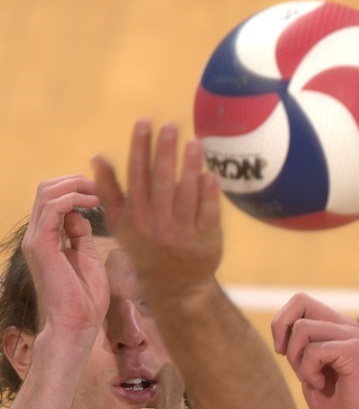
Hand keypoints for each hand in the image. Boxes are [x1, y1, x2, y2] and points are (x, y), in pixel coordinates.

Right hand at [20, 175, 108, 342]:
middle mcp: (38, 235)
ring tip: (99, 193)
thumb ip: (81, 233)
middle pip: (46, 189)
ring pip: (46, 193)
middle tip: (100, 187)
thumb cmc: (86, 295)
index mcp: (48, 237)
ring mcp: (37, 239)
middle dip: (74, 181)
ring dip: (75, 186)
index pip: (52, 197)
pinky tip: (93, 202)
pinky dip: (72, 199)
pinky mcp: (41, 245)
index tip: (102, 191)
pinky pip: (51, 209)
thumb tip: (79, 214)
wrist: (78, 321)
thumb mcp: (87, 255)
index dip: (76, 187)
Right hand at [90, 121, 221, 303]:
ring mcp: (182, 231)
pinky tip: (210, 174)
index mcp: (135, 214)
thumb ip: (109, 190)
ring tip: (195, 142)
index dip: (140, 148)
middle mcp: (156, 222)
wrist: (174, 285)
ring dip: (190, 167)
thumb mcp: (120, 223)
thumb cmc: (145, 245)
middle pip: (161, 181)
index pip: (137, 175)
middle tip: (171, 126)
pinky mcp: (205, 240)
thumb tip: (97, 156)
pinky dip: (209, 194)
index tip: (144, 123)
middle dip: (164, 152)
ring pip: (186, 194)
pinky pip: (207, 213)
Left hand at [271, 293, 358, 408]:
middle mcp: (345, 326)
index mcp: (335, 328)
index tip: (282, 352)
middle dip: (283, 332)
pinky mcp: (354, 350)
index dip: (281, 323)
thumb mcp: (308, 370)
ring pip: (302, 328)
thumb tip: (279, 329)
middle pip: (300, 301)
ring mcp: (351, 336)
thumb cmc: (336, 406)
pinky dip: (309, 372)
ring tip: (313, 379)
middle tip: (291, 362)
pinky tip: (322, 385)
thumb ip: (299, 348)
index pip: (300, 302)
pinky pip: (314, 350)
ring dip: (297, 359)